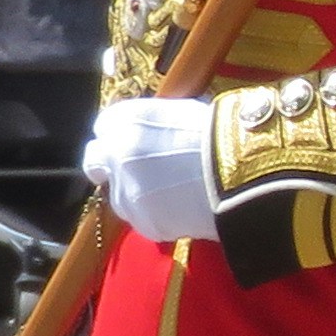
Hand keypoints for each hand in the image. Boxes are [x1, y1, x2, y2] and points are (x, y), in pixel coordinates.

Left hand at [84, 95, 219, 241]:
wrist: (240, 171)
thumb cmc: (218, 135)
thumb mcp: (178, 115)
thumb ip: (149, 126)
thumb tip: (145, 136)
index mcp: (124, 119)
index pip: (103, 128)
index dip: (118, 138)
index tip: (132, 145)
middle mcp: (115, 154)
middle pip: (95, 161)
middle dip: (110, 167)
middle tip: (135, 173)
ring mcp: (125, 191)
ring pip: (118, 196)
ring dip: (134, 195)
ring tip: (172, 194)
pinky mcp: (142, 221)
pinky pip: (142, 220)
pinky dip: (156, 217)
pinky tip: (183, 208)